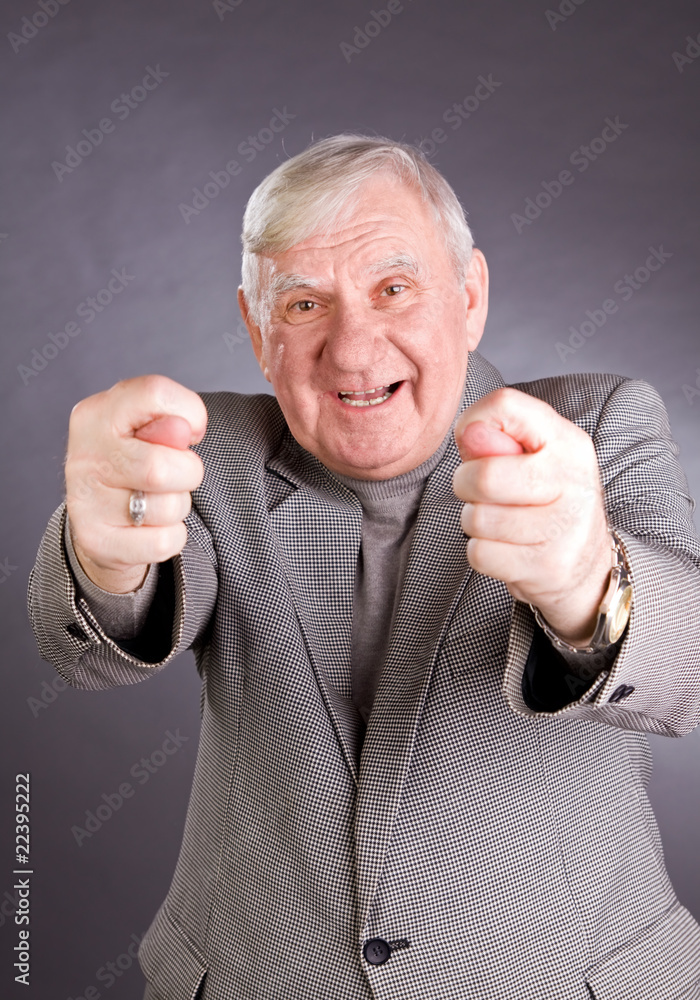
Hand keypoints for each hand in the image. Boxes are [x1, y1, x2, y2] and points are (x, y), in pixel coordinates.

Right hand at [65, 375, 207, 593]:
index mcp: (95, 414)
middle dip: (188, 472)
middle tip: (177, 474)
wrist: (100, 520)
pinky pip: (164, 542)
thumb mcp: (148, 429)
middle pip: (162, 466)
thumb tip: (182, 430)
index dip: (190, 412)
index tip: (190, 430)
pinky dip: (172, 536)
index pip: (155, 393)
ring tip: (158, 499)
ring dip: (179, 506)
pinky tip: (152, 527)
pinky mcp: (97, 541)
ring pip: (168, 507)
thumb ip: (169, 419)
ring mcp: (86, 501)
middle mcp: (84, 456)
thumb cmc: (135, 462)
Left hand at [452, 388, 611, 645]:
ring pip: (478, 519)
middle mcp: (573, 480)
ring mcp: (564, 526)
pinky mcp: (549, 566)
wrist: (588, 565)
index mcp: (567, 441)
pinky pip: (481, 554)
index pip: (506, 405)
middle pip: (485, 475)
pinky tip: (505, 549)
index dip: (473, 421)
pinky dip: (482, 553)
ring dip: (474, 522)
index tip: (475, 443)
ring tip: (499, 522)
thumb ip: (494, 439)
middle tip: (482, 493)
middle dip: (466, 484)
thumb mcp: (530, 459)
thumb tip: (469, 432)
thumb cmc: (545, 502)